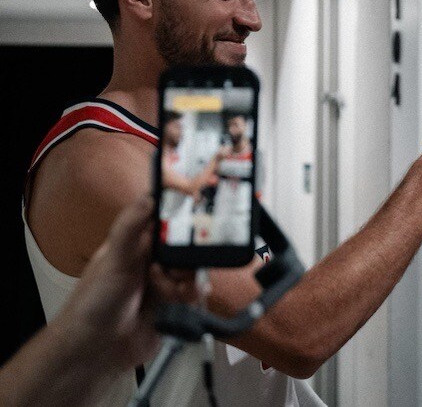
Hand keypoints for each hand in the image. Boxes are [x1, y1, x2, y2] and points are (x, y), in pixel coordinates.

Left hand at [49, 195, 195, 372]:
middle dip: (191, 253)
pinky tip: (184, 300)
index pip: (164, 221)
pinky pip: (194, 293)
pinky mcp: (173, 306)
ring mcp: (163, 284)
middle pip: (186, 246)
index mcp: (135, 245)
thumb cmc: (95, 301)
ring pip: (192, 269)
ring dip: (190, 278)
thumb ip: (130, 228)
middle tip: (183, 264)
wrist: (94, 351)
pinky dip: (193, 295)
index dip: (182, 215)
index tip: (201, 212)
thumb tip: (150, 196)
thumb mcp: (113, 260)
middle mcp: (151, 261)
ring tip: (177, 290)